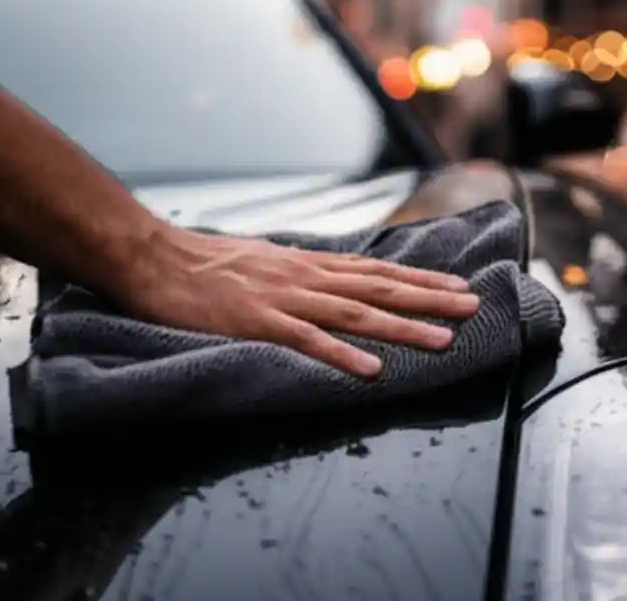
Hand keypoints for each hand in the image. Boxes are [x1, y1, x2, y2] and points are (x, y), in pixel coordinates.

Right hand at [105, 224, 479, 377]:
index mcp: (310, 265)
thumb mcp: (268, 260)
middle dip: (430, 299)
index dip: (422, 279)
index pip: (378, 271)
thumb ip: (305, 273)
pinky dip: (341, 356)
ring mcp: (285, 299)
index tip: (459, 287)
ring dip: (402, 328)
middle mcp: (307, 277)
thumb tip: (338, 280)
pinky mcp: (257, 323)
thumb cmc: (207, 262)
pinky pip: (307, 341)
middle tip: (473, 307)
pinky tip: (372, 370)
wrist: (153, 256)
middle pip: (380, 289)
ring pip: (355, 315)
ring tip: (443, 341)